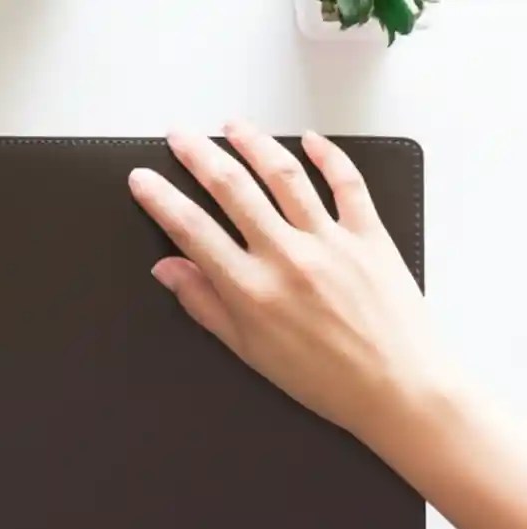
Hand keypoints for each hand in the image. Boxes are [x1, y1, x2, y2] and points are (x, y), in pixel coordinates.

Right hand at [128, 121, 449, 443]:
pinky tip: (309, 140)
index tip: (142, 179)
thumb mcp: (249, 351)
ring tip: (232, 126)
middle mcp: (287, 257)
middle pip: (232, 189)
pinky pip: (347, 183)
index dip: (160, 199)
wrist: (399, 389)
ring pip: (284, 175)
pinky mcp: (370, 236)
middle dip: (199, 155)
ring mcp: (330, 242)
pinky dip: (328, 155)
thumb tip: (167, 269)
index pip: (192, 230)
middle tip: (179, 136)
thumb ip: (205, 304)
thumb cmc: (323, 380)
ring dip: (254, 143)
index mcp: (251, 290)